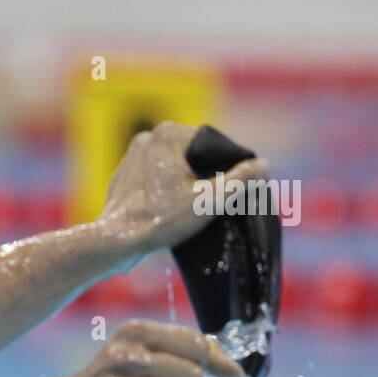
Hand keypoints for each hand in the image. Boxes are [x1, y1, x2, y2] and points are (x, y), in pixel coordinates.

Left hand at [99, 121, 269, 255]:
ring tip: (196, 209)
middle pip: (194, 156)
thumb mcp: (209, 200)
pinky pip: (156, 181)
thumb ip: (241, 180)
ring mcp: (132, 157)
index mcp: (169, 133)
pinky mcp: (124, 178)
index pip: (214, 144)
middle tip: (216, 203)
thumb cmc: (161, 220)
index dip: (229, 166)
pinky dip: (167, 193)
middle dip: (207, 176)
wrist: (114, 242)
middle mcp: (148, 137)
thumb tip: (263, 164)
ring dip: (188, 185)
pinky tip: (173, 212)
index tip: (233, 190)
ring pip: (174, 168)